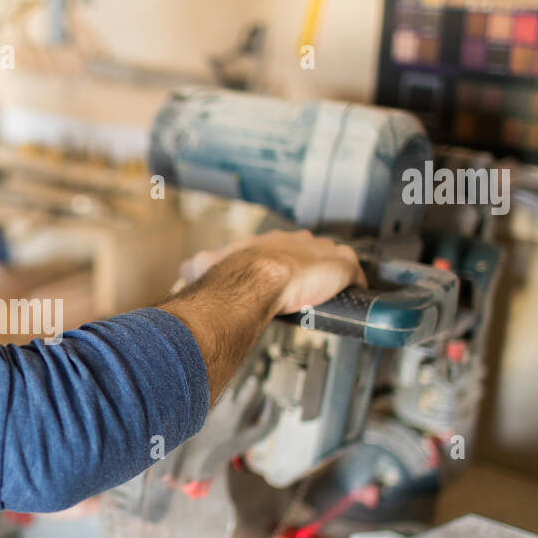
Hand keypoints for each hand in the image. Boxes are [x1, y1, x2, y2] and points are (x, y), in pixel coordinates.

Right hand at [186, 230, 365, 316]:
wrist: (254, 278)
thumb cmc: (232, 276)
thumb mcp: (205, 265)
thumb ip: (196, 266)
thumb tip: (184, 268)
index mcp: (267, 243)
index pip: (279, 245)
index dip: (281, 259)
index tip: (279, 272)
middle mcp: (294, 243)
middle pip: (309, 248)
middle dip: (309, 263)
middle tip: (308, 283)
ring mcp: (318, 253)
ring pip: (332, 258)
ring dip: (331, 273)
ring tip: (331, 291)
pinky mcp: (339, 266)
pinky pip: (353, 273)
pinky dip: (353, 284)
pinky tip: (352, 295)